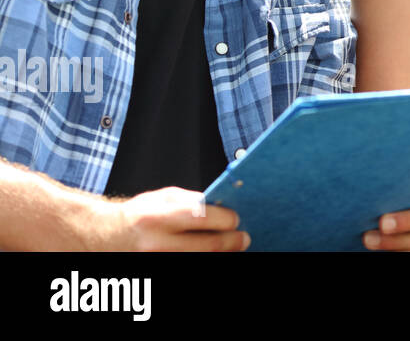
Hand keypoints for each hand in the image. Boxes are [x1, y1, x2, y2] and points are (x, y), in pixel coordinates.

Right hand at [84, 186, 247, 250]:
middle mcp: (157, 244)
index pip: (204, 218)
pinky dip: (206, 260)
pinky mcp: (158, 273)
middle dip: (232, 242)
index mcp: (158, 218)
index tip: (236, 219)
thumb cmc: (137, 216)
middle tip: (244, 238)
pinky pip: (189, 266)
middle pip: (209, 246)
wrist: (103, 238)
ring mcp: (157, 261)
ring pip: (202, 260)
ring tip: (230, 247)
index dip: (227, 219)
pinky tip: (213, 254)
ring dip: (222, 254)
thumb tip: (224, 205)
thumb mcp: (162, 199)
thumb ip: (192, 201)